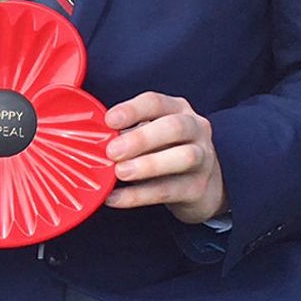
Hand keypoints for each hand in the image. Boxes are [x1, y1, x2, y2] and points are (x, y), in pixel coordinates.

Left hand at [102, 91, 227, 223]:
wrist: (203, 187)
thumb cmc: (166, 152)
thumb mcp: (151, 135)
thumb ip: (129, 133)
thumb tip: (97, 140)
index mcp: (178, 109)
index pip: (156, 102)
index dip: (132, 110)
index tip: (109, 120)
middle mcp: (195, 129)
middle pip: (174, 127)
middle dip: (141, 139)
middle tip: (113, 151)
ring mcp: (203, 159)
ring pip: (183, 157)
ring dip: (148, 165)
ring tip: (120, 173)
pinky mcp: (198, 188)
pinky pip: (170, 190)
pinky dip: (140, 195)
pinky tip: (116, 198)